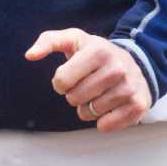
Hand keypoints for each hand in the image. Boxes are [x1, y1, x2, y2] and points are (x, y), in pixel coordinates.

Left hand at [24, 28, 153, 132]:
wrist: (136, 62)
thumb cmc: (97, 53)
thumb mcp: (74, 39)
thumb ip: (49, 41)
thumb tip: (29, 55)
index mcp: (98, 50)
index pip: (61, 80)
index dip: (61, 82)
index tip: (71, 77)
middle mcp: (116, 68)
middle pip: (74, 98)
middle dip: (75, 95)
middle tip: (87, 85)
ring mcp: (129, 87)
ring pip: (89, 113)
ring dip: (88, 108)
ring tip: (98, 94)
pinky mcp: (138, 105)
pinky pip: (107, 126)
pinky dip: (103, 122)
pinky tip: (110, 107)